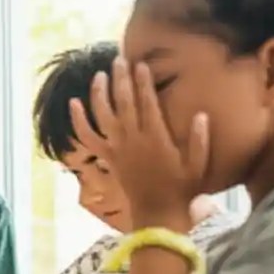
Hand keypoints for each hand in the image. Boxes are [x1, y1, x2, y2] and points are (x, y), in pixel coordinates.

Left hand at [70, 58, 207, 226]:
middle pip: (123, 103)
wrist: (157, 213)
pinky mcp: (107, 157)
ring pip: (103, 115)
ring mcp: (117, 148)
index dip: (143, 83)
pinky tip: (73, 103)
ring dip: (100, 93)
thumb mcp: (198, 165)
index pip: (148, 103)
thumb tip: (201, 115)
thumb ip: (199, 140)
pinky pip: (88, 137)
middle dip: (120, 79)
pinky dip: (78, 120)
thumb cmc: (181, 188)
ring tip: (100, 74)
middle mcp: (133, 139)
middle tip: (118, 59)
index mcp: (156, 138)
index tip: (141, 65)